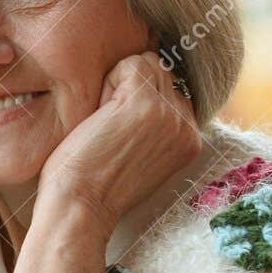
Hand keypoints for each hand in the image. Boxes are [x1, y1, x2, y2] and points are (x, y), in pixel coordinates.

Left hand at [37, 48, 202, 225]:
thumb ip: (155, 127)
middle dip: (129, 89)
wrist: (81, 207)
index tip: (122, 134)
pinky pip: (129, 65)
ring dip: (119, 84)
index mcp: (190, 139)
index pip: (173, 90)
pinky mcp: (146, 103)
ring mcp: (170, 113)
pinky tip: (100, 115)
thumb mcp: (141, 156)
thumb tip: (149, 90)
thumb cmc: (96, 184)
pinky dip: (107, 82)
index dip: (139, 100)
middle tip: (110, 127)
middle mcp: (187, 125)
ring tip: (105, 121)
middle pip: (161, 72)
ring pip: (147, 64)